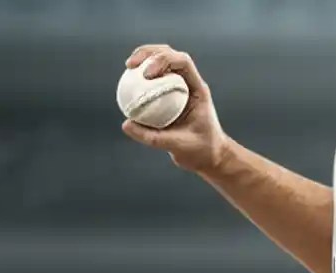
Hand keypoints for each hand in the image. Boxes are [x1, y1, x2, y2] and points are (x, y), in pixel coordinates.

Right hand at [121, 45, 228, 173]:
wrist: (209, 156)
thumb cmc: (200, 150)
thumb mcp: (178, 146)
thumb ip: (153, 137)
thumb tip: (126, 124)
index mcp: (198, 90)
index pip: (183, 62)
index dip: (163, 59)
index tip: (146, 74)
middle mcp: (189, 84)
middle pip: (170, 54)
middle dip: (149, 53)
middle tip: (130, 64)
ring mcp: (179, 87)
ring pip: (161, 62)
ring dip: (144, 58)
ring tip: (128, 67)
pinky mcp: (169, 95)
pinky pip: (154, 79)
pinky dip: (141, 76)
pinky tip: (128, 83)